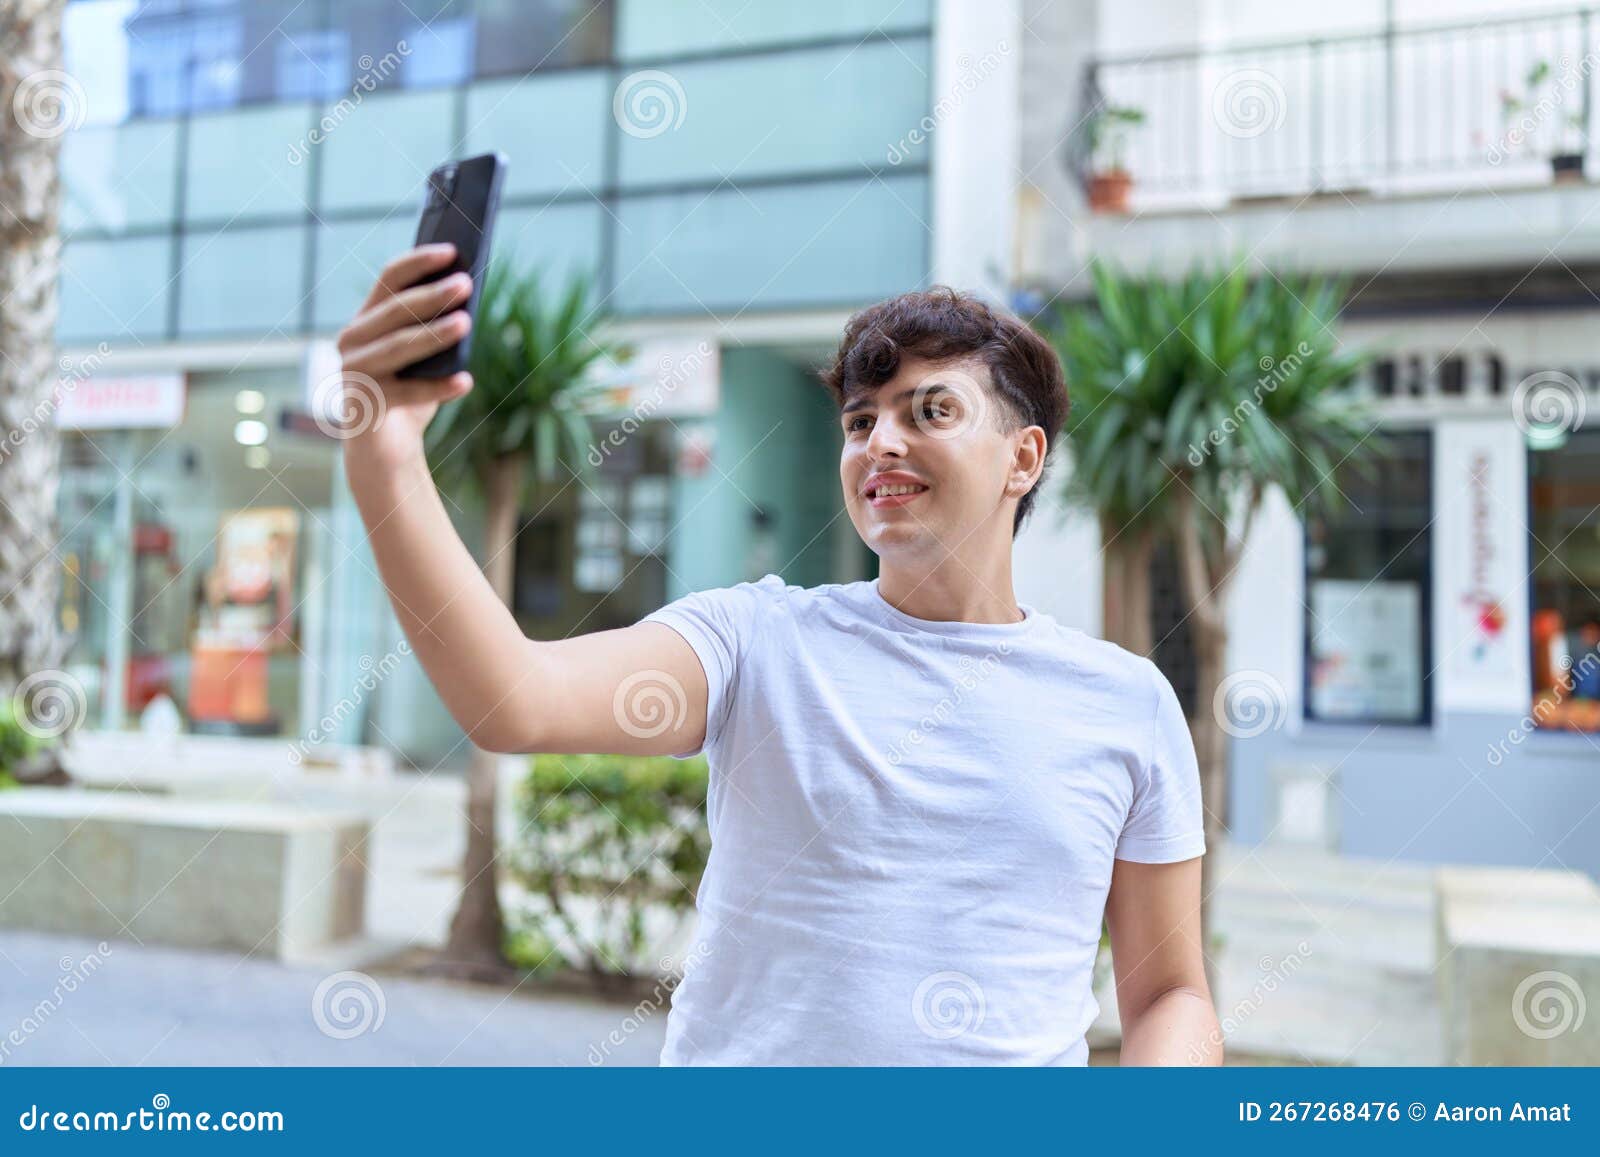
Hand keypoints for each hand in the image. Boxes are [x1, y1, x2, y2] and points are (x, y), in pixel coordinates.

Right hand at [334, 242, 474, 468]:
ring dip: (434, 334)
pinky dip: (438, 388)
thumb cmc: (409, 391)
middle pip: (395, 310)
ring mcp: (355, 372)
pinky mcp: (365, 404)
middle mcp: (353, 340)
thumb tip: (468, 298)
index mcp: (367, 319)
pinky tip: (465, 381)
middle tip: (467, 284)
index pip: (390, 279)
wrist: (384, 447)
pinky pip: (407, 392)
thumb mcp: (423, 356)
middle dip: (433, 295)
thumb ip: (435, 328)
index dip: (419, 262)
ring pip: (398, 347)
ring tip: (467, 323)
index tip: (452, 250)